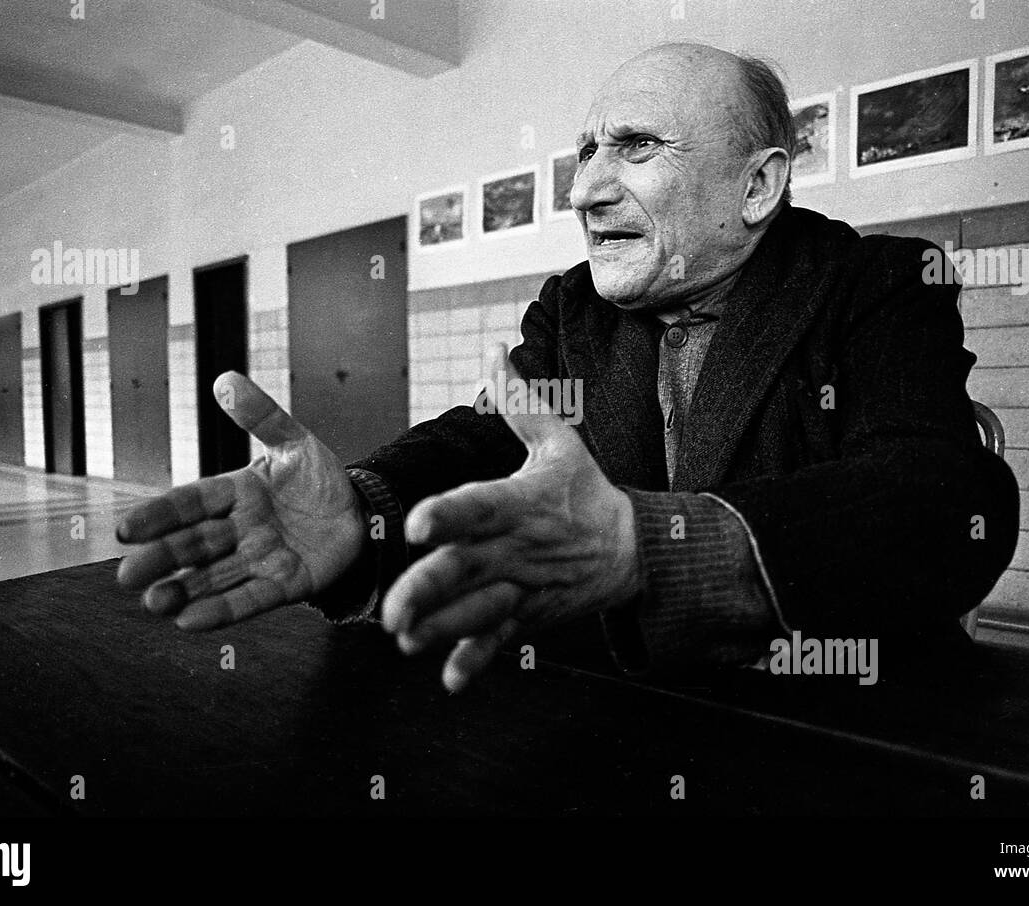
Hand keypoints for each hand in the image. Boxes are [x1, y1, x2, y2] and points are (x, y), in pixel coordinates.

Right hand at [115, 372, 366, 628]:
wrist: (362, 512)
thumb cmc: (320, 478)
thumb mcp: (295, 443)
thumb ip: (262, 416)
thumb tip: (225, 380)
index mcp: (234, 493)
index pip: (190, 504)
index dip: (159, 516)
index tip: (127, 529)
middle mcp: (239, 530)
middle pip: (192, 546)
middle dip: (161, 561)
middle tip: (127, 576)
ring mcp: (259, 560)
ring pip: (212, 578)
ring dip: (182, 591)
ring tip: (154, 603)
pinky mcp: (284, 586)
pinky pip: (249, 600)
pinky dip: (221, 611)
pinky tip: (190, 622)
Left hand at [380, 345, 638, 691]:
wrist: (636, 549)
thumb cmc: (585, 492)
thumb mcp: (560, 442)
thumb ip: (519, 401)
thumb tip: (492, 350)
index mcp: (521, 503)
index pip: (482, 506)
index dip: (450, 515)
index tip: (416, 525)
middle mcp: (519, 549)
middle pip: (469, 570)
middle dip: (430, 591)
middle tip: (392, 610)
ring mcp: (525, 586)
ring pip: (479, 611)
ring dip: (442, 629)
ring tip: (405, 640)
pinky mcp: (530, 615)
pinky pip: (501, 641)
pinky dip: (476, 660)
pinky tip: (449, 679)